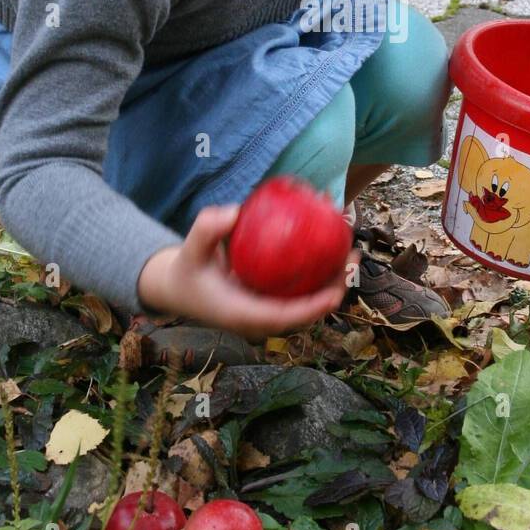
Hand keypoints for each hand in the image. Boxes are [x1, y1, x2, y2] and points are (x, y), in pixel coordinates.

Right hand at [136, 204, 358, 341]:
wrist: (176, 287)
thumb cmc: (186, 269)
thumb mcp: (189, 249)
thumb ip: (206, 229)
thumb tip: (234, 211)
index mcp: (244, 315)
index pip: (286, 317)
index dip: (314, 307)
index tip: (336, 292)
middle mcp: (262, 318)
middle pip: (308, 312)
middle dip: (336, 290)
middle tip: (353, 257)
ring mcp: (268, 312)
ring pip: (308, 302)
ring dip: (333, 281)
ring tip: (350, 250)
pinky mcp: (270, 302)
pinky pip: (299, 291)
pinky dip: (317, 274)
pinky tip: (328, 247)